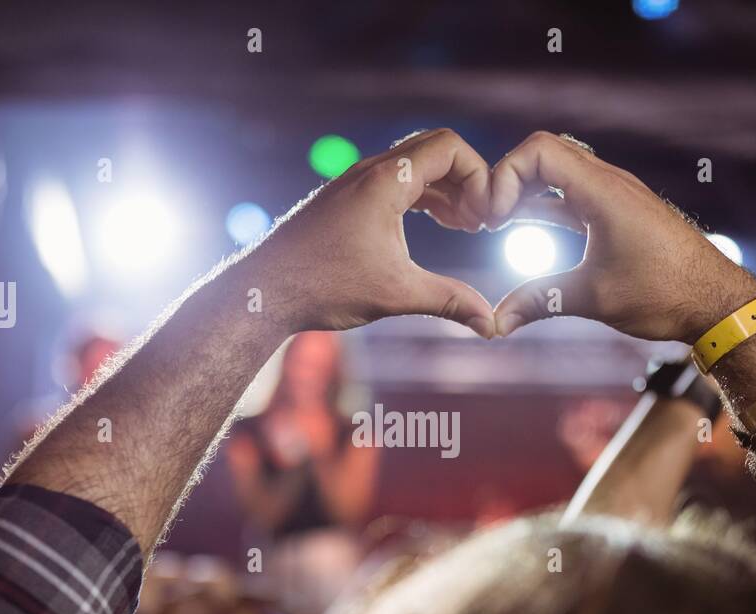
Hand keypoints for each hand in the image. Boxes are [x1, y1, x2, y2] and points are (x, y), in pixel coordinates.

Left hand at [252, 128, 495, 336]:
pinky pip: (397, 182)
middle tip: (480, 222)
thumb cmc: (323, 286)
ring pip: (416, 166)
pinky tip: (434, 228)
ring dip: (446, 190)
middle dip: (467, 181)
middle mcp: (370, 171)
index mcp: (386, 181)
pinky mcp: (347, 199)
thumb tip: (491, 325)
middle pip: (436, 150)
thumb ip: (449, 301)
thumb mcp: (396, 294)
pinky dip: (422, 197)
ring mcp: (356, 183)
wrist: (264, 291)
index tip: (487, 218)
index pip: (450, 146)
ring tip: (465, 227)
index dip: (480, 175)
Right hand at [486, 131, 755, 342]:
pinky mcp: (619, 211)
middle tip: (488, 221)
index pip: (539, 149)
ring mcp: (616, 195)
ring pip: (558, 173)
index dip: (506, 176)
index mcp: (604, 191)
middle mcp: (610, 183)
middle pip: (543, 155)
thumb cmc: (666, 295)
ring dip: (525, 192)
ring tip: (498, 225)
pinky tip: (526, 229)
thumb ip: (539, 302)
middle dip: (508, 182)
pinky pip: (572, 193)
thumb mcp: (594, 298)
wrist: (717, 302)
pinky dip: (545, 204)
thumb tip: (495, 322)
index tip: (495, 219)